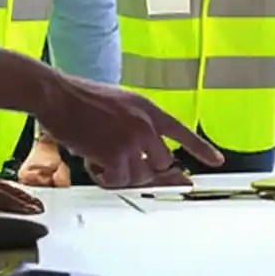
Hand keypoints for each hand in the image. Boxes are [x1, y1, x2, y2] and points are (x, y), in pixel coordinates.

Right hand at [0, 51, 223, 188]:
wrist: (57, 95)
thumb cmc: (79, 99)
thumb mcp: (118, 104)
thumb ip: (136, 124)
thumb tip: (143, 154)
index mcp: (148, 109)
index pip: (181, 130)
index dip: (200, 148)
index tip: (217, 160)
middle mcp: (146, 124)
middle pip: (162, 163)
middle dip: (143, 168)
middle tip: (117, 163)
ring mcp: (133, 140)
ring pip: (140, 175)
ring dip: (119, 173)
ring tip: (98, 155)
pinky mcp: (116, 154)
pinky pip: (118, 180)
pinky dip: (104, 176)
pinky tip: (91, 160)